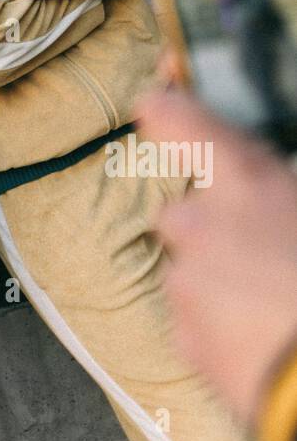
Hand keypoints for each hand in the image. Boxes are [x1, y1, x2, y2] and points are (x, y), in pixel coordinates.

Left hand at [138, 86, 296, 427]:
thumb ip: (283, 189)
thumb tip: (274, 190)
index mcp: (244, 184)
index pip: (179, 122)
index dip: (166, 110)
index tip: (157, 101)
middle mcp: (198, 226)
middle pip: (181, 211)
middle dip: (210, 227)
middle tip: (259, 248)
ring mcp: (185, 285)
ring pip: (188, 269)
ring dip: (215, 278)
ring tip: (266, 301)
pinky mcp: (185, 339)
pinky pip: (193, 318)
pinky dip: (216, 324)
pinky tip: (256, 337)